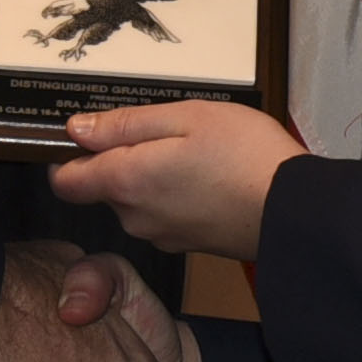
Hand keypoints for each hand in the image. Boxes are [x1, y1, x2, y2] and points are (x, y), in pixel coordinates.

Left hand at [52, 99, 309, 263]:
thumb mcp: (186, 117)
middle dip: (125, 158)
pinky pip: (165, 214)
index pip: (66, 180)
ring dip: (155, 176)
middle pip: (106, 187)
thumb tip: (76, 129)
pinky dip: (177, 195)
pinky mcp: (187, 244)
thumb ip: (126, 124)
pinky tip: (211, 178)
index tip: (100, 132)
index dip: (71, 154)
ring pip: (137, 200)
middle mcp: (134, 216)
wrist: (294, 211)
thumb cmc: (244, 155)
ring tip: (198, 152)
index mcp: (126, 181)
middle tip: (171, 131)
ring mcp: (161, 235)